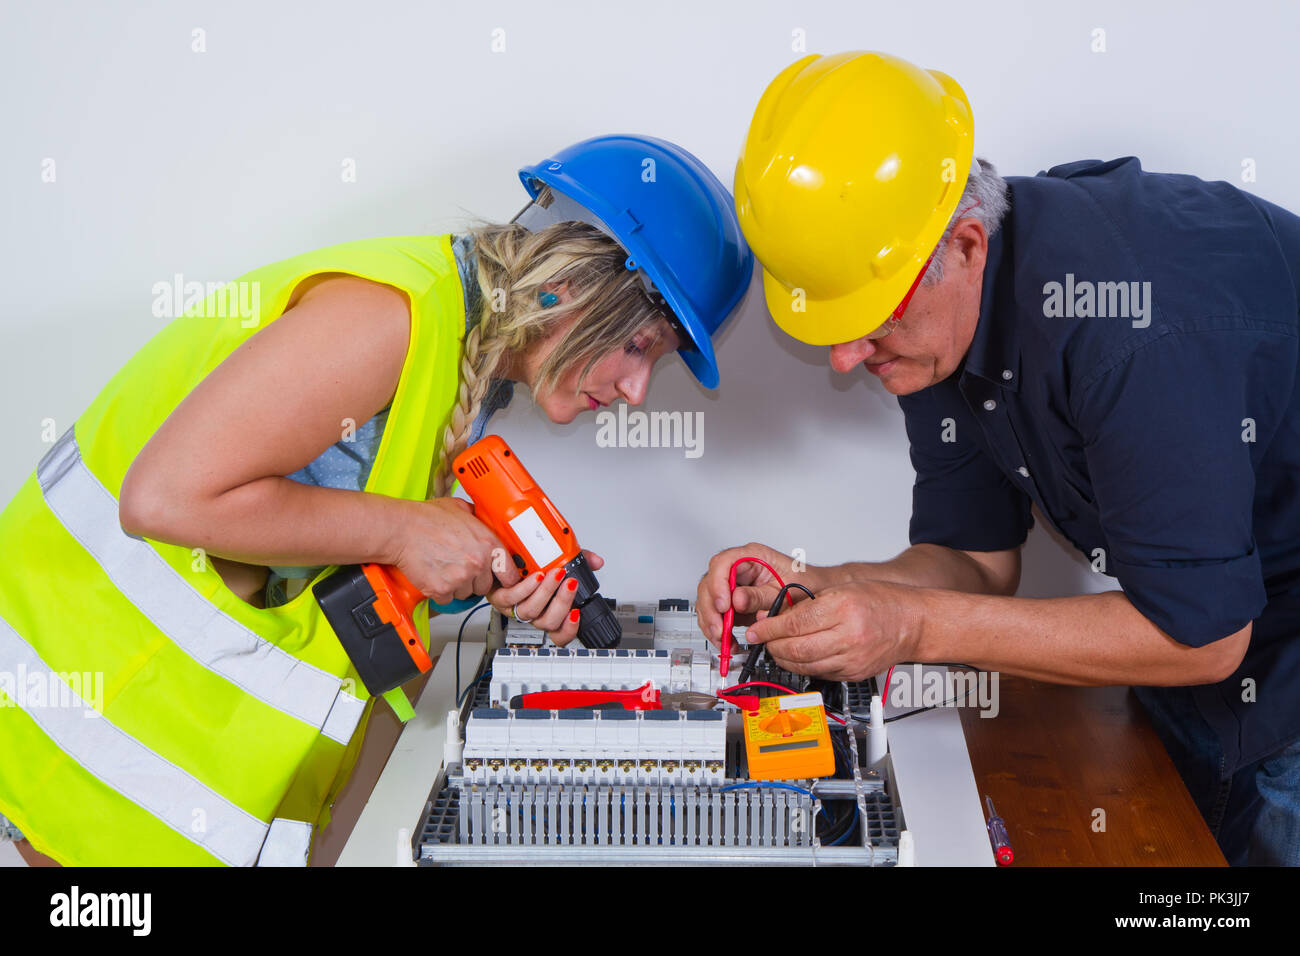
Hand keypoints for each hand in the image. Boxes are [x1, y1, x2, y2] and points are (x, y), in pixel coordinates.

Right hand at [390, 497, 521, 603]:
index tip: (500, 579)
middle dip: (474, 579)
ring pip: (466, 594)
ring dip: (456, 585)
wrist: (401, 529)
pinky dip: (440, 591)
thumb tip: (488, 522)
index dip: (504, 577)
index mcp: (488, 543)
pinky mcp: (442, 589)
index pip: (510, 573)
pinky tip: (434, 574)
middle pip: (485, 586)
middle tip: (458, 565)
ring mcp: (461, 578)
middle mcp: (478, 562)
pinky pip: (447, 599)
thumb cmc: (426, 519)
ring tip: (443, 566)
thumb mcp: (462, 509)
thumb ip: (480, 519)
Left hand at [486, 550, 604, 646]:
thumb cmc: (527, 562)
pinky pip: (512, 598)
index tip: (577, 613)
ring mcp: (515, 606)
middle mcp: (532, 612)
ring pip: (531, 611)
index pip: (560, 633)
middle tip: (571, 583)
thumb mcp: (559, 559)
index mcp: (547, 610)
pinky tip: (537, 575)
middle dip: (563, 603)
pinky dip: (526, 587)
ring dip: (546, 592)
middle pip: (549, 623)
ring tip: (556, 573)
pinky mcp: (499, 597)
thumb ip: (579, 560)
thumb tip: (596, 562)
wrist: (499, 554)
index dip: (570, 629)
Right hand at [696, 542, 815, 646]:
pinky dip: (719, 630)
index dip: (717, 584)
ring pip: (709, 601)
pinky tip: (728, 641)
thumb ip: (760, 595)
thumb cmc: (805, 583)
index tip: (723, 605)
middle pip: (709, 584)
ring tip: (724, 640)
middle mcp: (738, 569)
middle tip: (720, 630)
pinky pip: (716, 615)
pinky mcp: (732, 604)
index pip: (722, 563)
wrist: (815, 593)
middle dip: (711, 610)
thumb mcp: (785, 589)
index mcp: (751, 556)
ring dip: (712, 623)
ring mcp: (733, 586)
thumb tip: (737, 600)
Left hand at [743, 580, 924, 681]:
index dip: (768, 628)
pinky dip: (803, 667)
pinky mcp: (854, 674)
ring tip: (776, 649)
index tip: (755, 629)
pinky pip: (819, 674)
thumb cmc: (881, 601)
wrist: (914, 623)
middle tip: (762, 640)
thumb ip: (808, 603)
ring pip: (805, 666)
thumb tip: (775, 614)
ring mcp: (852, 659)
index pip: (795, 623)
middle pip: (796, 648)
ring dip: (784, 659)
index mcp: (843, 608)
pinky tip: (797, 658)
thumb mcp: (841, 590)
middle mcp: (849, 636)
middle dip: (772, 646)